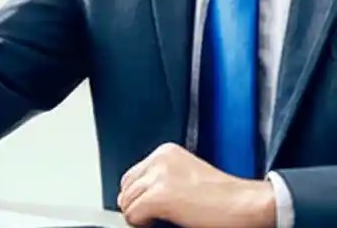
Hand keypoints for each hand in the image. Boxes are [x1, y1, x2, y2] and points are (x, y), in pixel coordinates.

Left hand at [118, 143, 275, 227]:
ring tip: (157, 221)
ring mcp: (159, 177)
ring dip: (138, 214)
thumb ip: (163, 178)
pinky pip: (133, 214)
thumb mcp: (188, 176)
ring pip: (127, 201)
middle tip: (151, 217)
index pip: (133, 175)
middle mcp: (159, 160)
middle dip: (135, 203)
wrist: (246, 204)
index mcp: (166, 152)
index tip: (148, 207)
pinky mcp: (160, 196)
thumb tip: (138, 196)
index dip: (138, 195)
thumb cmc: (225, 197)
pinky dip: (141, 223)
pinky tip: (158, 224)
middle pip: (126, 187)